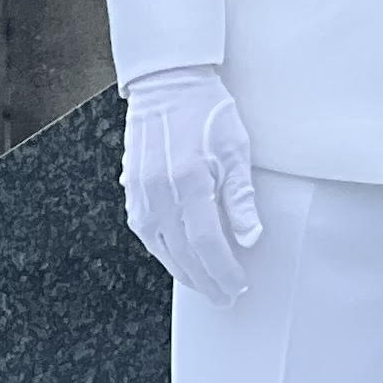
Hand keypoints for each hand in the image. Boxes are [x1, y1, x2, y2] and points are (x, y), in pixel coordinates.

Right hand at [122, 68, 262, 304]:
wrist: (167, 85)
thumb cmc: (207, 112)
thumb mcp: (236, 149)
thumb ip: (241, 197)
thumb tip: (250, 238)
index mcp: (190, 183)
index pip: (208, 243)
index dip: (223, 271)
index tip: (238, 286)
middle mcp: (160, 194)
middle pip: (184, 254)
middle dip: (207, 280)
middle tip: (226, 297)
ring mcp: (141, 196)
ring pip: (162, 250)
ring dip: (185, 273)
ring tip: (206, 286)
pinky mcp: (132, 194)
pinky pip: (148, 235)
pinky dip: (166, 253)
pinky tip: (181, 260)